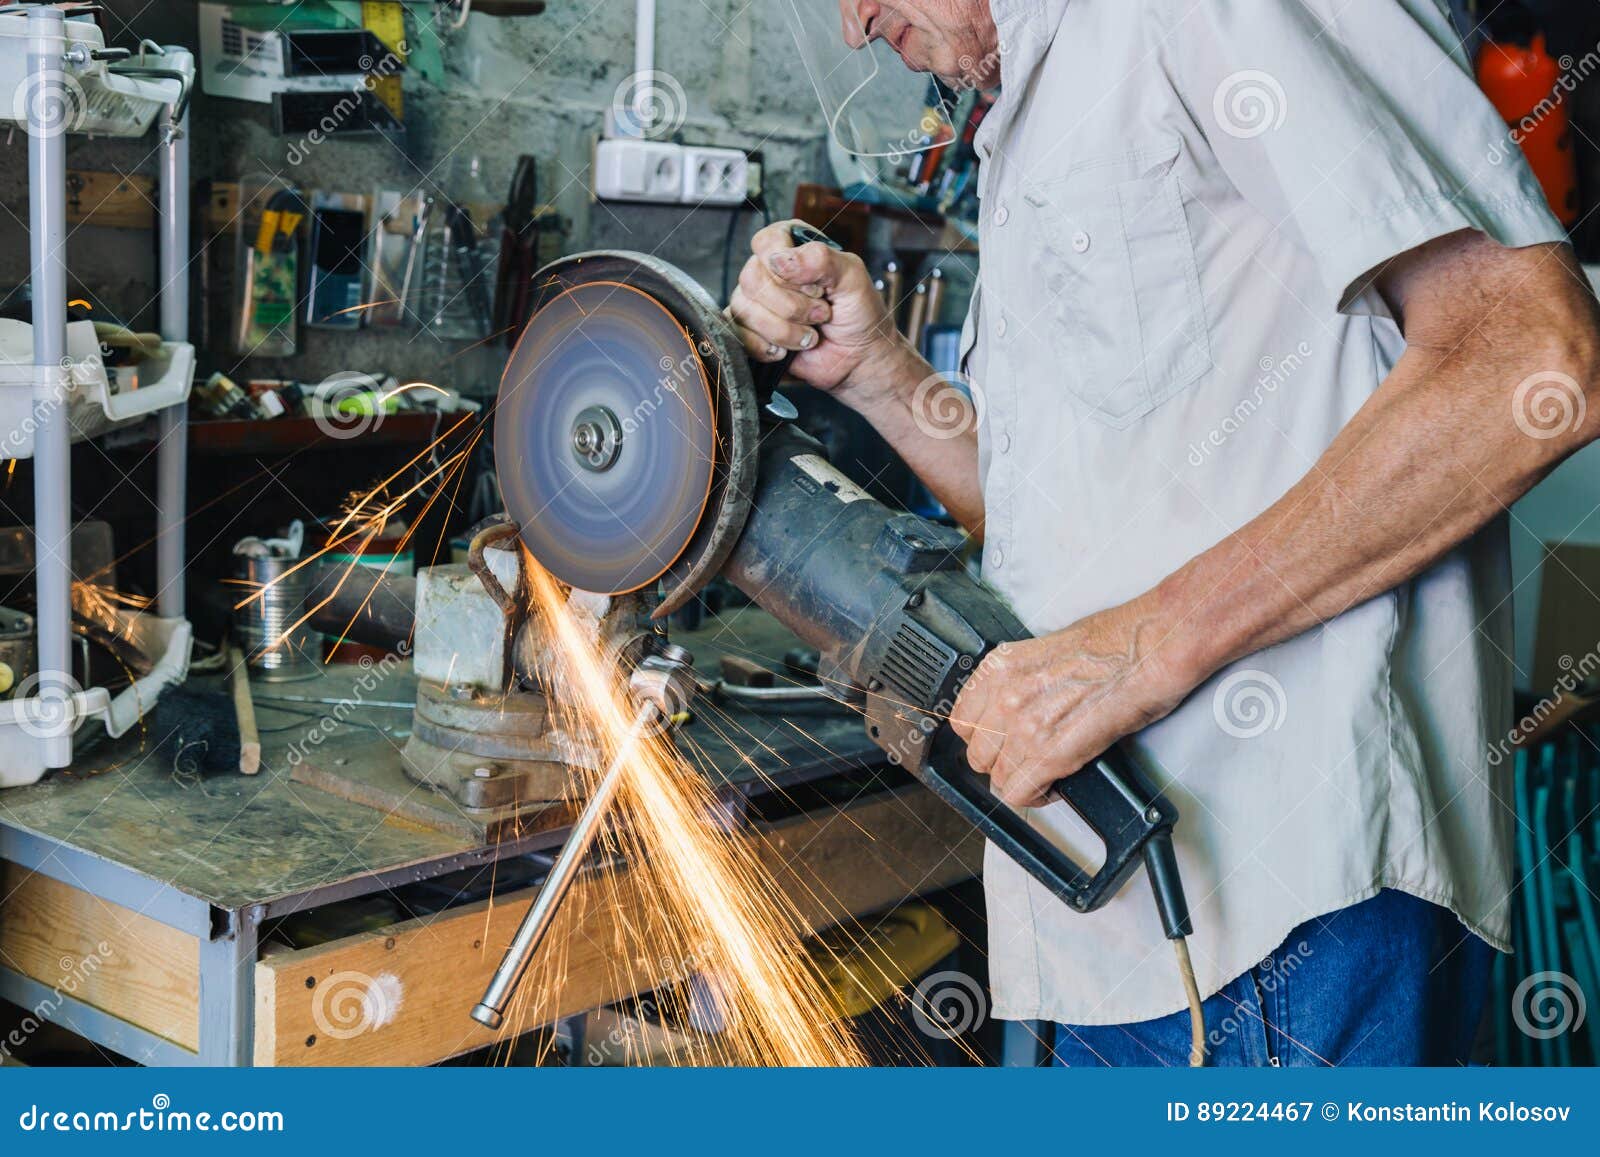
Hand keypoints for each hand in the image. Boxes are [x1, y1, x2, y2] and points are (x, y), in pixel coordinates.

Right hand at [727, 220, 910, 404]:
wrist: (858, 359)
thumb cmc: (858, 313)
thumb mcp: (853, 277)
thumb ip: (821, 259)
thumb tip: (778, 261)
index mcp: (792, 246)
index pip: (766, 242)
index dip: (788, 269)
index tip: (817, 288)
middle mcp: (768, 271)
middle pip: (752, 278)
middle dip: (792, 306)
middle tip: (821, 315)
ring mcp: (756, 302)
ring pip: (745, 309)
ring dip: (785, 330)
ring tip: (811, 336)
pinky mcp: (750, 332)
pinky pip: (739, 335)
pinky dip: (767, 347)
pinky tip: (787, 351)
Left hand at [949, 596, 1196, 808]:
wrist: (1149, 648)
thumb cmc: (1114, 643)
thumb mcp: (1045, 650)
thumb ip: (1019, 682)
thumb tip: (1015, 706)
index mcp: (999, 668)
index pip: (962, 721)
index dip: (984, 737)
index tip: (998, 742)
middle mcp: (1004, 696)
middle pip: (977, 754)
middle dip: (1001, 761)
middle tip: (1026, 760)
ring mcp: (1024, 727)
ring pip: (998, 777)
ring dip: (1020, 780)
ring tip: (1044, 774)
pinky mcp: (1050, 754)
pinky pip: (1021, 793)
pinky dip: (1038, 796)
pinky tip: (1055, 785)